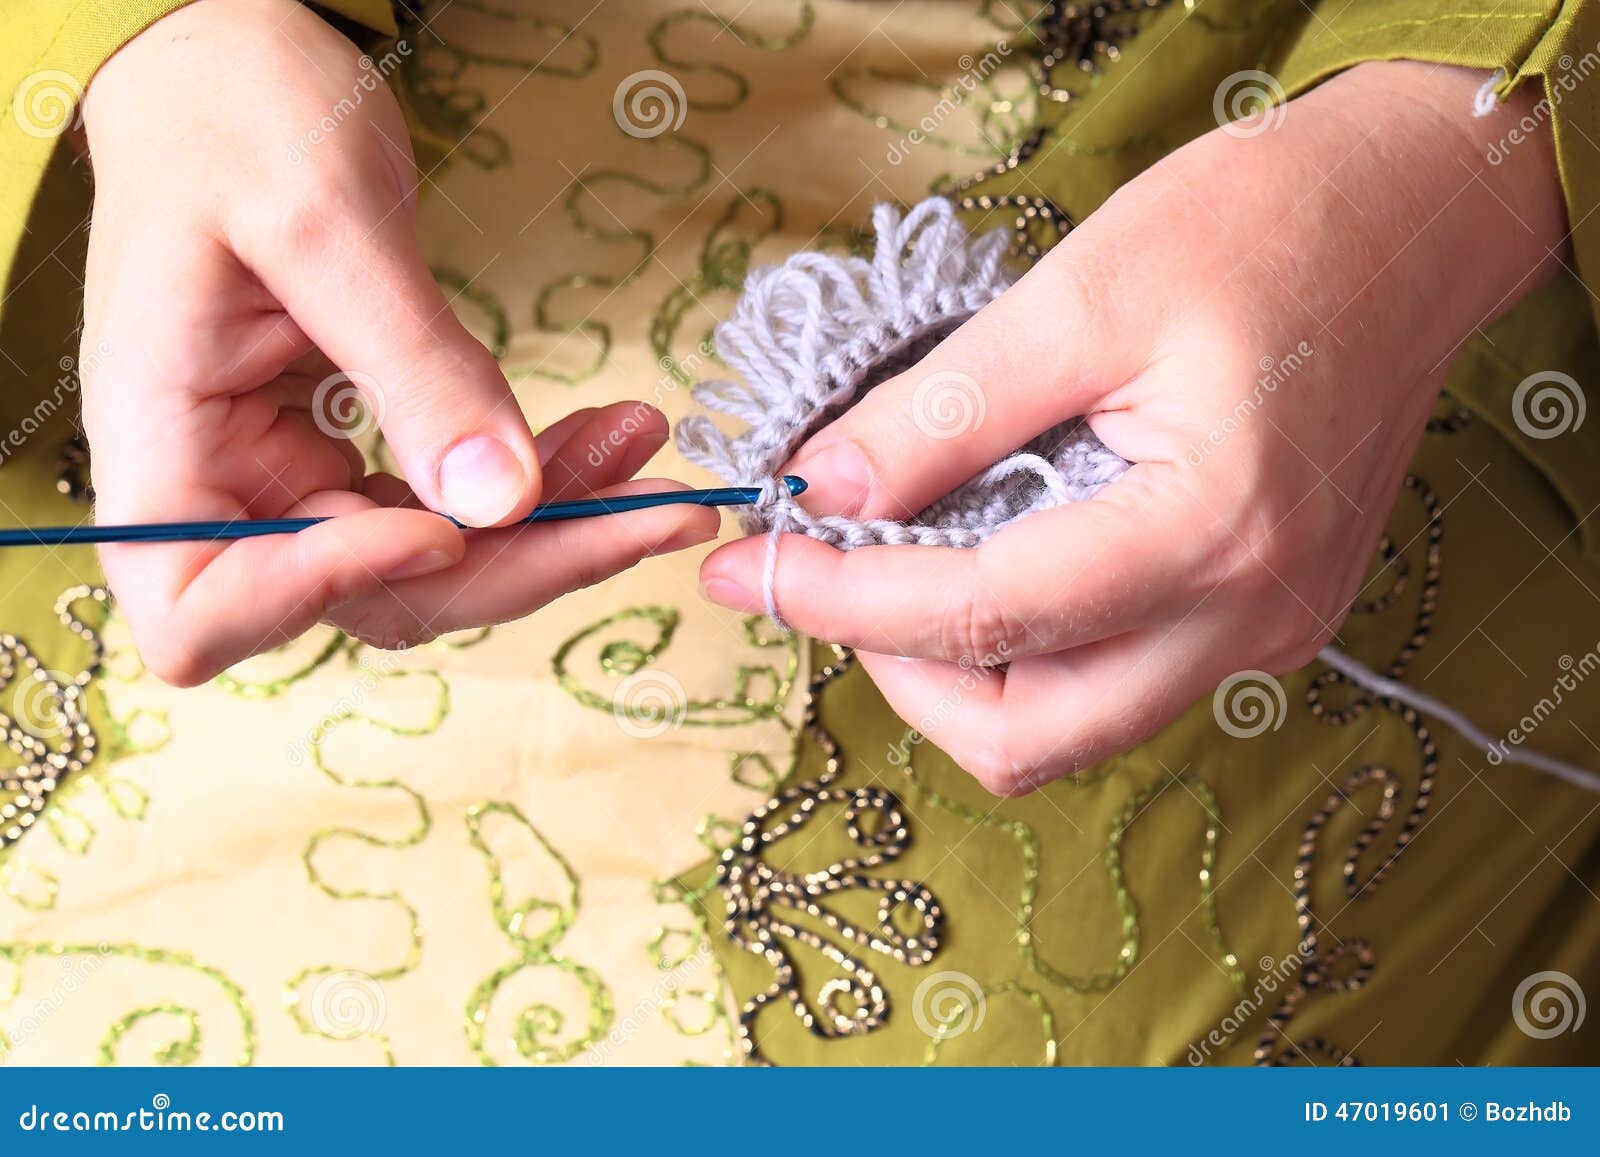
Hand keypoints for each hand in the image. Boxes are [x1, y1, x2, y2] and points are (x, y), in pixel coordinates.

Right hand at [79, 0, 714, 683]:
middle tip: (660, 511)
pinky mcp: (350, 458)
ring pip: (433, 565)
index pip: (205, 603)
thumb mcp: (325, 222)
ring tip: (653, 462)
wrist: (225, 69)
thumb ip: (413, 368)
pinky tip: (612, 436)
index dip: (328, 590)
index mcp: (158, 440)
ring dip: (557, 528)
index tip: (444, 528)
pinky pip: (451, 505)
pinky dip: (539, 482)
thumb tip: (501, 501)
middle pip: (366, 598)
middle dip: (524, 564)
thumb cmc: (233, 114)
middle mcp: (220, 486)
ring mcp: (288, 480)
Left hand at [699, 62, 1566, 793]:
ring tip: (892, 569)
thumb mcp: (1079, 296)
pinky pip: (1114, 682)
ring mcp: (1264, 634)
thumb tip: (825, 491)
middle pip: (1028, 734)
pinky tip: (981, 564)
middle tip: (822, 582)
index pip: (984, 616)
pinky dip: (1024, 650)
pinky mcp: (1261, 620)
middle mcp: (1248, 618)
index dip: (843, 598)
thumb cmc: (1261, 229)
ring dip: (957, 672)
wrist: (1411, 223)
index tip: (747, 565)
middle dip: (898, 670)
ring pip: (1068, 727)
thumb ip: (941, 413)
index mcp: (1211, 532)